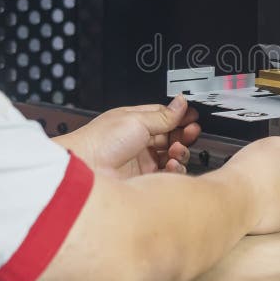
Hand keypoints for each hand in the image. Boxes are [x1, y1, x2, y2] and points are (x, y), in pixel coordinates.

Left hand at [58, 95, 200, 178]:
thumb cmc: (101, 141)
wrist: (86, 168)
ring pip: (172, 155)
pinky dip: (174, 168)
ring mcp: (143, 160)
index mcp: (137, 122)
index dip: (181, 117)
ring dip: (179, 151)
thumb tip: (181, 102)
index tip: (192, 117)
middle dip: (184, 134)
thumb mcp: (137, 121)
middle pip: (172, 136)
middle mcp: (141, 140)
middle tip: (190, 132)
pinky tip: (171, 163)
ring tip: (175, 149)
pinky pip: (167, 173)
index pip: (166, 117)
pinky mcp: (145, 178)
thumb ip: (163, 115)